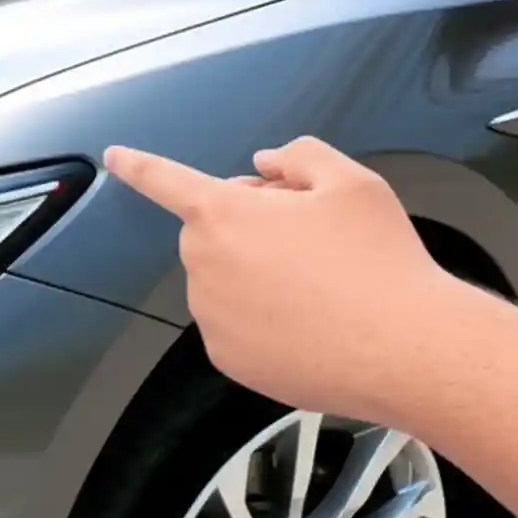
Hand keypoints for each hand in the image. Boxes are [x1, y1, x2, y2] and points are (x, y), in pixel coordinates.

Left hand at [104, 136, 464, 426]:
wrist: (405, 350)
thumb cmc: (378, 262)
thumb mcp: (350, 182)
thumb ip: (299, 157)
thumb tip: (265, 166)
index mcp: (224, 214)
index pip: (167, 180)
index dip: (138, 165)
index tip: (113, 157)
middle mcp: (205, 267)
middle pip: (213, 232)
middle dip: (248, 225)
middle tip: (308, 236)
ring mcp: (213, 319)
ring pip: (226, 280)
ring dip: (256, 273)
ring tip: (320, 284)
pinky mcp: (230, 361)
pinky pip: (236, 325)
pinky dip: (264, 319)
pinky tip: (312, 320)